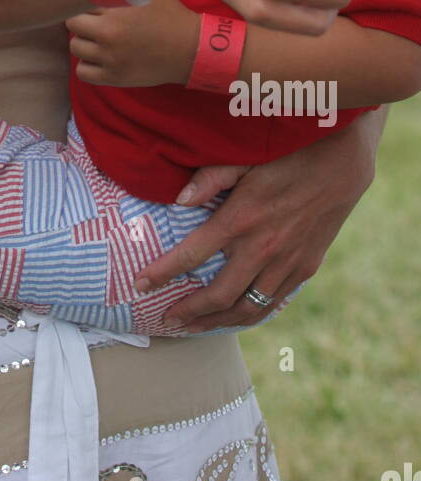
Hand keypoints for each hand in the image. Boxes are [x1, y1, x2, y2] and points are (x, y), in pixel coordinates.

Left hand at [66, 0, 197, 86]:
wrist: (190, 49)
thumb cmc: (170, 15)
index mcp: (117, 8)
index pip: (79, 1)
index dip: (86, 1)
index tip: (95, 5)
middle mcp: (110, 32)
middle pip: (72, 23)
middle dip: (81, 21)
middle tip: (94, 22)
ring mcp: (111, 57)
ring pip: (74, 47)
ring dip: (84, 42)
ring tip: (98, 39)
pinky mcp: (114, 77)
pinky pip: (82, 72)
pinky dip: (87, 65)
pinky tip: (100, 58)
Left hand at [131, 107, 386, 331]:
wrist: (341, 162)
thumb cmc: (287, 153)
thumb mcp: (244, 157)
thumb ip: (210, 178)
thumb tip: (178, 200)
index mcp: (241, 218)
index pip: (191, 254)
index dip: (162, 273)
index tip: (139, 284)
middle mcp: (263, 247)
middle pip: (219, 295)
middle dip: (188, 312)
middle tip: (166, 320)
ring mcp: (287, 261)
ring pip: (248, 307)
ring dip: (218, 321)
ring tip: (195, 327)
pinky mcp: (306, 266)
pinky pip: (274, 301)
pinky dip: (252, 313)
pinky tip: (236, 315)